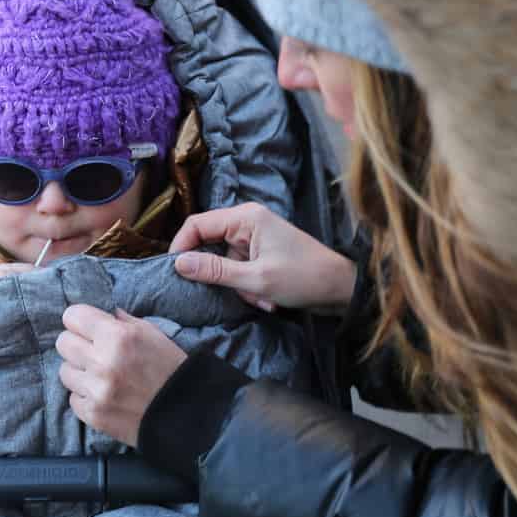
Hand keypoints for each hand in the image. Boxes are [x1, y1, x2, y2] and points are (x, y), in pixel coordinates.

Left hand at [56, 305, 186, 447]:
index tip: (87, 327)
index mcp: (118, 337)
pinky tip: (104, 395)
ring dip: (80, 371)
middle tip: (94, 351)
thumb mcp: (152, 334)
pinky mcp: (93, 414)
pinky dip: (85, 396)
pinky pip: (72, 397)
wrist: (185, 414)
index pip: (72, 316)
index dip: (80, 320)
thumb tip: (100, 314)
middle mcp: (102, 362)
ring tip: (101, 376)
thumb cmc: (170, 369)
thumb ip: (121, 321)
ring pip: (64, 371)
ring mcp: (95, 391)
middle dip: (77, 344)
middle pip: (63, 342)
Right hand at [168, 202, 354, 311]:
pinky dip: (249, 286)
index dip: (181, 247)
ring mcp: (255, 237)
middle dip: (219, 274)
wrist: (341, 288)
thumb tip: (178, 264)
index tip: (175, 273)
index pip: (197, 224)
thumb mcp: (255, 279)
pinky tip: (267, 299)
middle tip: (232, 292)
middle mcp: (248, 221)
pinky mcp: (262, 252)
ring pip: (225, 262)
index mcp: (245, 217)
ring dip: (238, 285)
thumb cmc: (303, 278)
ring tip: (261, 298)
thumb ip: (215, 271)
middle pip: (210, 244)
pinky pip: (240, 268)